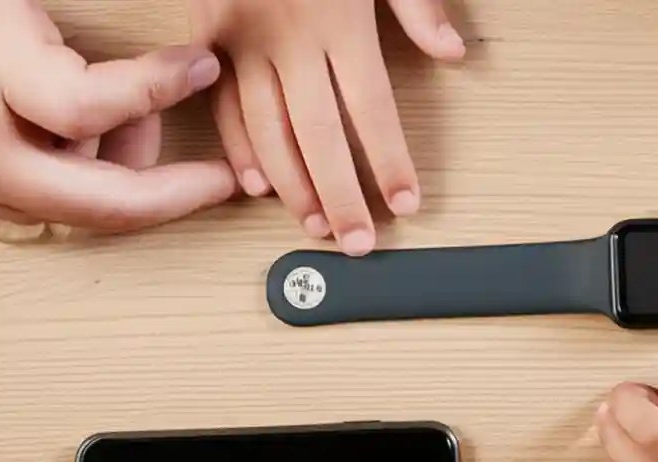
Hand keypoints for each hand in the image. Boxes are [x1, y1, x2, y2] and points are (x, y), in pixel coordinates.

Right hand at [0, 0, 237, 234]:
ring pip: (79, 211)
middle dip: (175, 197)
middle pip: (100, 203)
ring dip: (126, 178)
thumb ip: (82, 33)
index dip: (157, 89)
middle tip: (222, 180)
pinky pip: (48, 205)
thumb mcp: (6, 1)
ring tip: (133, 117)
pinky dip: (87, 182)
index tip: (201, 66)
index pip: (86, 107)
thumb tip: (175, 56)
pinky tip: (94, 144)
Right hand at [189, 0, 465, 255]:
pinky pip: (221, 105)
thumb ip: (418, 5)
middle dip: (340, 198)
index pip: (371, 112)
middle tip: (357, 242)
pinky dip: (238, 148)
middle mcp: (288, 36)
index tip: (404, 205)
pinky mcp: (204, 34)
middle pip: (319, 137)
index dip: (388, 164)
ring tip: (315, 225)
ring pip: (266, 130)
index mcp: (340, 18)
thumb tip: (452, 53)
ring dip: (292, 186)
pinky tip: (257, 185)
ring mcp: (240, 37)